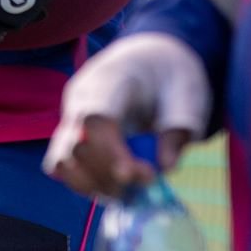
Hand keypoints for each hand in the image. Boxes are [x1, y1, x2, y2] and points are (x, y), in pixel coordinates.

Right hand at [43, 33, 210, 197]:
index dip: (110, 153)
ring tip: (130, 191)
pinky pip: (63, 165)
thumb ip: (178, 130)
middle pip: (75, 145)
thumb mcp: (188, 95)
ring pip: (62, 160)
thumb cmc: (169, 75)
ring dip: (94, 185)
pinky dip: (86, 183)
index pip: (95, 118)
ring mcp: (70, 114)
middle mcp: (81, 97)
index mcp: (110, 78)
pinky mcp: (69, 133)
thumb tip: (166, 166)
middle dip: (109, 175)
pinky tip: (114, 187)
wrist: (151, 59)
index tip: (138, 176)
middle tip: (148, 181)